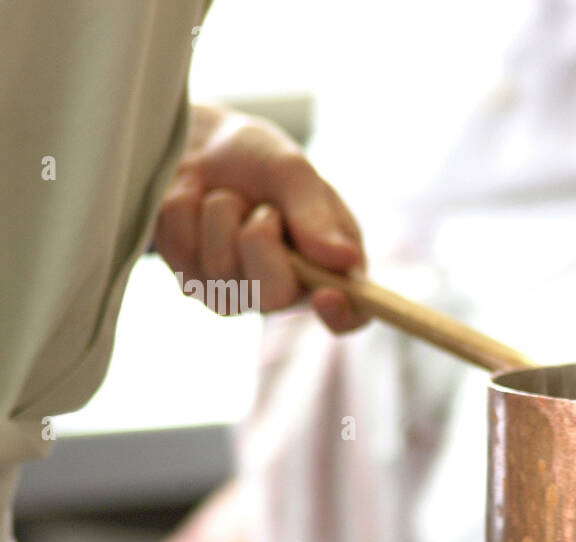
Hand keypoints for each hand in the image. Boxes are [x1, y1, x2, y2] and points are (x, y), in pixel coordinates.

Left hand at [153, 104, 364, 330]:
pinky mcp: (192, 285)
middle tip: (265, 208)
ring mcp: (237, 295)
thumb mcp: (294, 172)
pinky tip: (198, 203)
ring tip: (231, 199)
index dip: (343, 314)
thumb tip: (345, 260)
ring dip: (221, 211)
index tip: (326, 295)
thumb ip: (316, 215)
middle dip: (261, 234)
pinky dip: (185, 208)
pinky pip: (180, 244)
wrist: (206, 149)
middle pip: (274, 292)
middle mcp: (288, 292)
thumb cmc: (263, 163)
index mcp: (332, 269)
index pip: (353, 316)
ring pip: (219, 264)